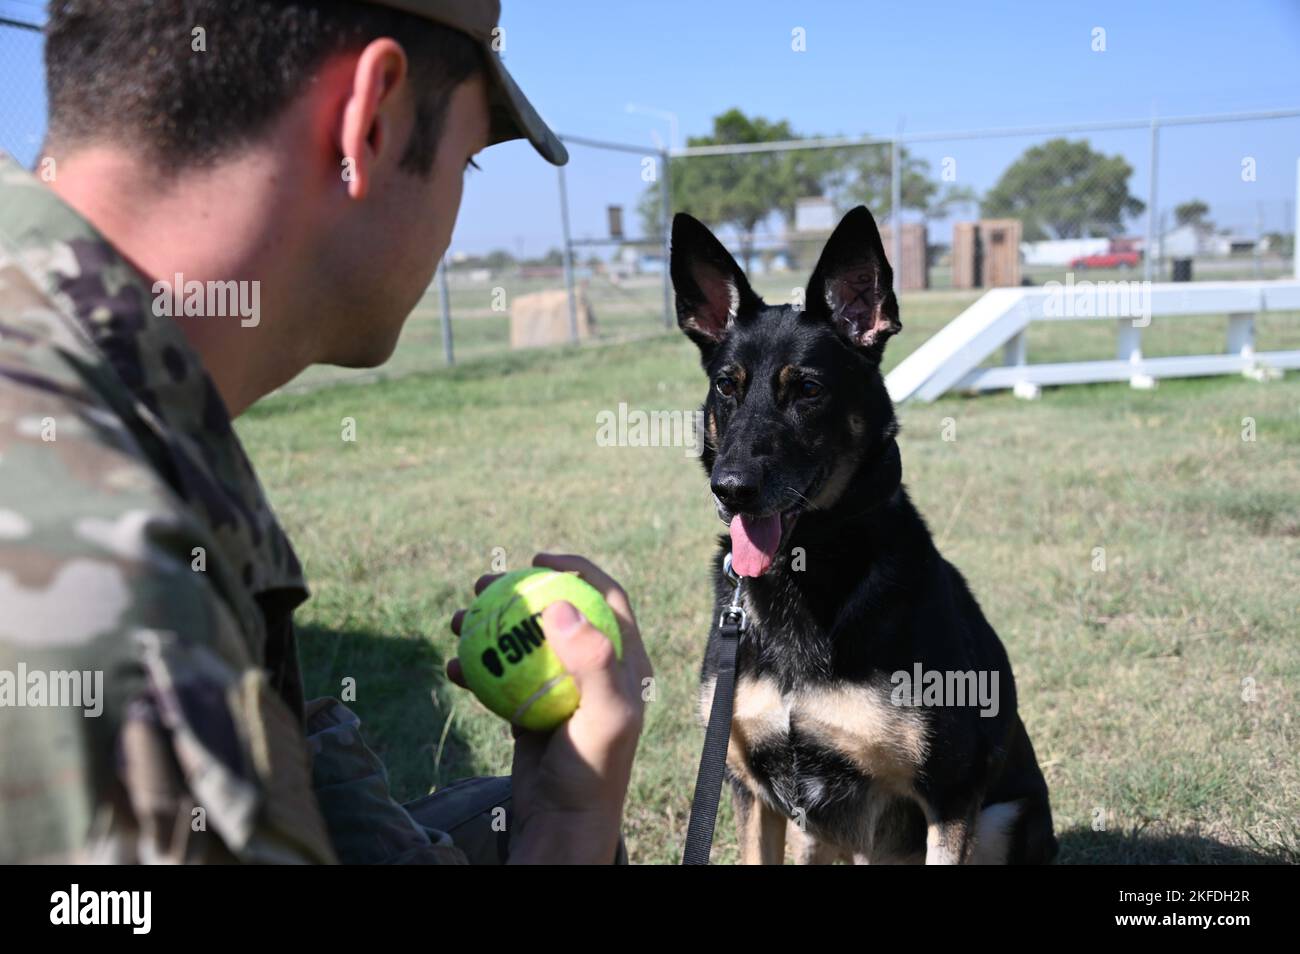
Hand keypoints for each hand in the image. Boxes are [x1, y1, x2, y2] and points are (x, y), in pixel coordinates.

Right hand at [448, 553, 651, 863]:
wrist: (562, 822)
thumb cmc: (592, 769)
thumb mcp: (604, 715)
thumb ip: (592, 660)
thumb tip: (559, 605)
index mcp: (625, 660)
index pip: (605, 597)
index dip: (576, 568)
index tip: (537, 560)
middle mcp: (594, 668)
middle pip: (555, 611)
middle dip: (517, 590)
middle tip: (485, 584)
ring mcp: (560, 687)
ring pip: (522, 641)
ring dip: (488, 626)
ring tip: (458, 620)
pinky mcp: (532, 709)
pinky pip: (500, 678)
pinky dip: (476, 669)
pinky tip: (454, 669)